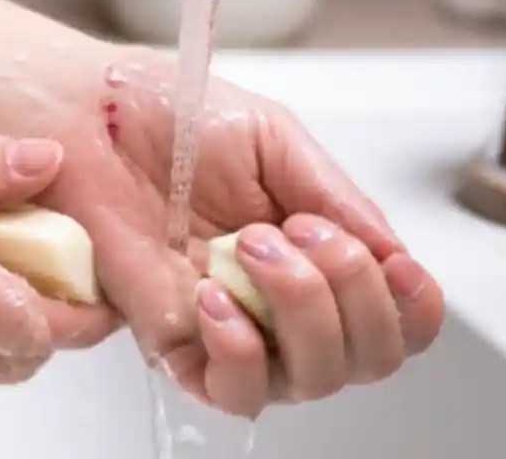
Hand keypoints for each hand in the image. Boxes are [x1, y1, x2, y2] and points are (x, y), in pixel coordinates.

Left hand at [36, 47, 443, 414]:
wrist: (93, 113)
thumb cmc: (173, 116)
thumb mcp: (276, 139)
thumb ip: (337, 196)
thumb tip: (395, 256)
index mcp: (317, 251)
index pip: (395, 317)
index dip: (413, 307)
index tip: (398, 268)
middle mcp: (282, 300)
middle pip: (367, 357)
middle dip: (354, 296)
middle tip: (299, 231)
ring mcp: (233, 326)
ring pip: (313, 381)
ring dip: (302, 314)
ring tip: (250, 246)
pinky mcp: (174, 343)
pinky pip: (232, 392)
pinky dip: (240, 353)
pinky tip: (215, 296)